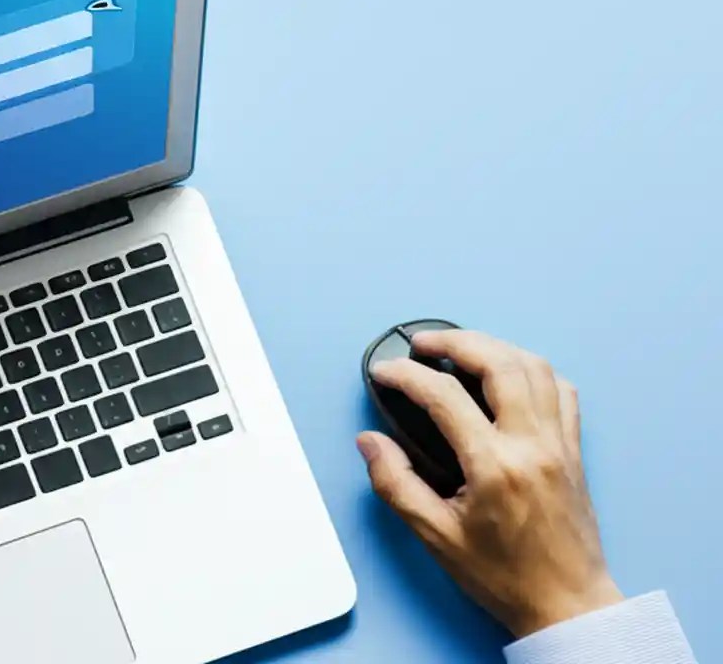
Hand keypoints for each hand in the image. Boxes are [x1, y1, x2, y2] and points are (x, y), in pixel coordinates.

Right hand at [360, 330, 622, 636]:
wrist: (567, 604)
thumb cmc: (503, 577)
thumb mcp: (436, 536)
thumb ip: (396, 484)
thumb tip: (370, 442)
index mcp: (494, 466)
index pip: (444, 396)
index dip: (406, 375)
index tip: (384, 372)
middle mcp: (532, 444)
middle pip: (498, 362)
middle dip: (455, 341)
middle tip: (422, 343)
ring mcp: (559, 443)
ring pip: (535, 366)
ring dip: (494, 346)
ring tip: (461, 348)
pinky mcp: (574, 449)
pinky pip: (562, 390)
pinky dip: (533, 369)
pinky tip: (510, 373)